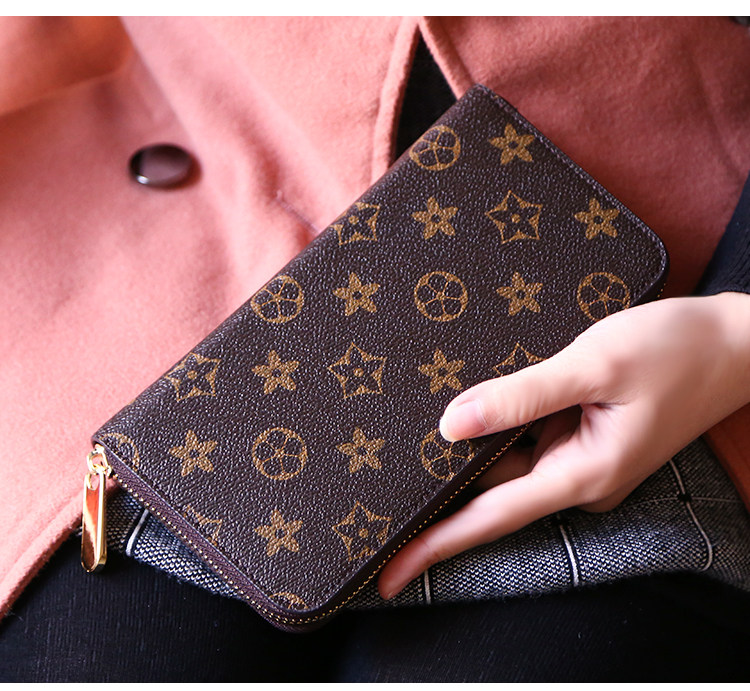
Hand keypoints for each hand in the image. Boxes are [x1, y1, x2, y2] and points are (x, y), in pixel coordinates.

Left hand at [378, 292, 749, 599]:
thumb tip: (452, 423)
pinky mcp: (581, 435)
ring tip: (411, 440)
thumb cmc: (674, 350)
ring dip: (468, 449)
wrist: (734, 341)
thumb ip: (521, 397)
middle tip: (377, 487)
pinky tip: (469, 410)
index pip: (491, 518)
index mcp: (582, 474)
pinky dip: (498, 427)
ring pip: (506, 460)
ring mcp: (579, 457)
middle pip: (491, 489)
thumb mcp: (593, 366)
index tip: (387, 571)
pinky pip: (526, 438)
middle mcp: (576, 476)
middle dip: (438, 489)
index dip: (435, 544)